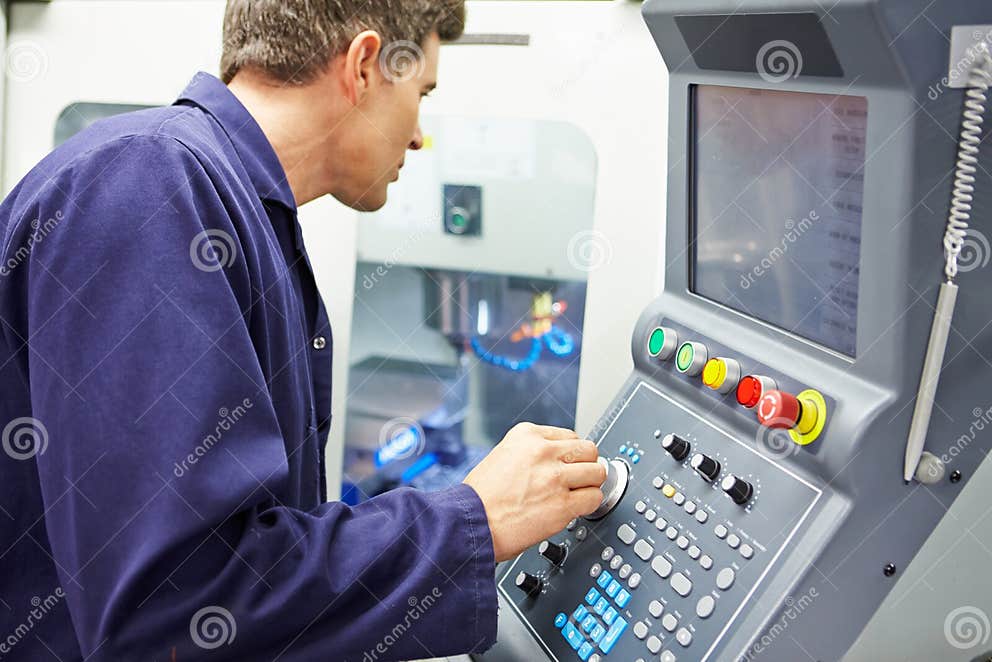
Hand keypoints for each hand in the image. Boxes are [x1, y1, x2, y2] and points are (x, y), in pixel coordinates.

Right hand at [463, 422, 605, 561]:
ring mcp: (555, 477)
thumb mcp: (502, 455)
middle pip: (588, 450)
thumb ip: (531, 454)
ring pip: (597, 472)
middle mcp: (543, 452)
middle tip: (579, 478)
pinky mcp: (563, 504)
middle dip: (586, 465)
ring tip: (578, 493)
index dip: (570, 454)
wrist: (471, 522)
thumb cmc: (480, 496)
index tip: (568, 464)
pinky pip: (594, 498)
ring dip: (590, 485)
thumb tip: (556, 460)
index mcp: (527, 435)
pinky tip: (577, 508)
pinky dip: (589, 504)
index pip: (569, 436)